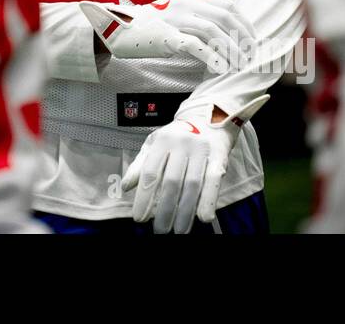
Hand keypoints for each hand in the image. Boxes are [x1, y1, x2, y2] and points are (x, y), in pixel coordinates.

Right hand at [78, 0, 255, 72]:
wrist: (117, 28)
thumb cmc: (150, 25)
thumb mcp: (176, 13)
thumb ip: (198, 17)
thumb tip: (225, 34)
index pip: (227, 5)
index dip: (243, 23)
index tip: (252, 40)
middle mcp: (186, 3)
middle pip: (224, 18)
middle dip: (241, 38)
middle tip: (250, 56)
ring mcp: (176, 18)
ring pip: (213, 32)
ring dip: (230, 50)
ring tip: (238, 65)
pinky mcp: (167, 36)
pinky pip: (195, 46)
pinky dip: (211, 57)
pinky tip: (220, 68)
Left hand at [121, 94, 268, 233]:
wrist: (211, 114)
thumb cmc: (178, 135)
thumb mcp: (155, 143)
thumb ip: (140, 164)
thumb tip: (126, 187)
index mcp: (162, 141)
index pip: (150, 173)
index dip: (144, 198)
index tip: (139, 219)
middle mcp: (181, 144)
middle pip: (171, 182)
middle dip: (164, 210)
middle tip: (159, 231)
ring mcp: (201, 149)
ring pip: (192, 184)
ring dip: (185, 211)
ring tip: (179, 231)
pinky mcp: (219, 155)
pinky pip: (214, 180)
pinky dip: (209, 200)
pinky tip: (204, 218)